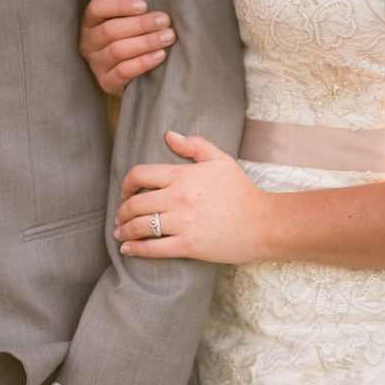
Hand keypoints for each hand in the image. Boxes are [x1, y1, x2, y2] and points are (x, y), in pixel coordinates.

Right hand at [78, 0, 175, 95]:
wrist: (130, 73)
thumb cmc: (129, 35)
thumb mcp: (121, 16)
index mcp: (89, 22)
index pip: (96, 8)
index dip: (119, 5)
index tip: (144, 5)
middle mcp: (87, 43)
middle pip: (110, 31)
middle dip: (141, 25)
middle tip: (165, 20)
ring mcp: (95, 65)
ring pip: (118, 51)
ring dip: (146, 42)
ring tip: (168, 37)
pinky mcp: (106, 83)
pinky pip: (123, 72)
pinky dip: (143, 63)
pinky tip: (160, 55)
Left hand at [114, 131, 275, 264]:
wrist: (264, 223)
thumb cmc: (241, 191)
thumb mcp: (220, 161)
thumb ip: (194, 145)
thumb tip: (168, 135)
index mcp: (182, 176)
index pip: (139, 175)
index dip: (126, 184)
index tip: (125, 192)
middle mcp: (178, 198)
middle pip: (134, 204)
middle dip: (121, 212)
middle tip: (119, 217)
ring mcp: (182, 223)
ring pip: (140, 226)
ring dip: (124, 231)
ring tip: (120, 233)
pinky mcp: (188, 245)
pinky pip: (153, 248)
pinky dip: (135, 249)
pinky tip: (127, 249)